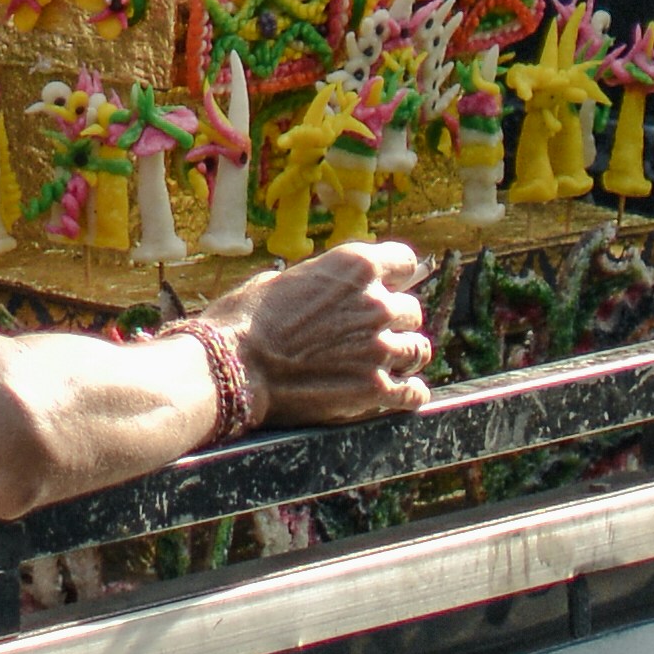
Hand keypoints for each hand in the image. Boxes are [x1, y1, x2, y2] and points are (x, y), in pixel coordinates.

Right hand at [233, 239, 431, 429]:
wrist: (234, 366)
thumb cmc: (246, 319)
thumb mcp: (281, 280)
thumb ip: (317, 282)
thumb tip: (322, 288)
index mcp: (354, 266)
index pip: (405, 261)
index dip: (395, 277)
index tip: (387, 288)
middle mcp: (375, 302)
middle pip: (412, 310)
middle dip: (395, 321)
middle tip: (375, 334)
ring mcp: (379, 347)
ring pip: (418, 349)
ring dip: (404, 355)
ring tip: (390, 362)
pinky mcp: (375, 389)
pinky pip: (413, 392)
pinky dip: (409, 393)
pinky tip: (399, 393)